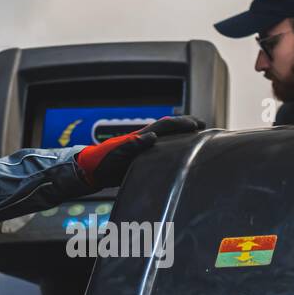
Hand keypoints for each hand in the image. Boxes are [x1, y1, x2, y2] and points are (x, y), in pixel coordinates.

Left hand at [75, 116, 204, 187]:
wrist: (90, 171)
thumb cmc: (102, 162)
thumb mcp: (116, 153)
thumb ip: (133, 144)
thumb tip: (151, 136)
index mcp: (140, 136)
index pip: (165, 125)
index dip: (182, 123)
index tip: (198, 125)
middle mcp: (144, 140)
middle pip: (168, 129)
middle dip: (186, 125)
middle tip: (203, 127)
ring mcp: (142, 149)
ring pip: (166, 139)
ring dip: (181, 137)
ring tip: (196, 140)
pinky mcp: (140, 160)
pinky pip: (161, 152)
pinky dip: (172, 150)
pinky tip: (178, 158)